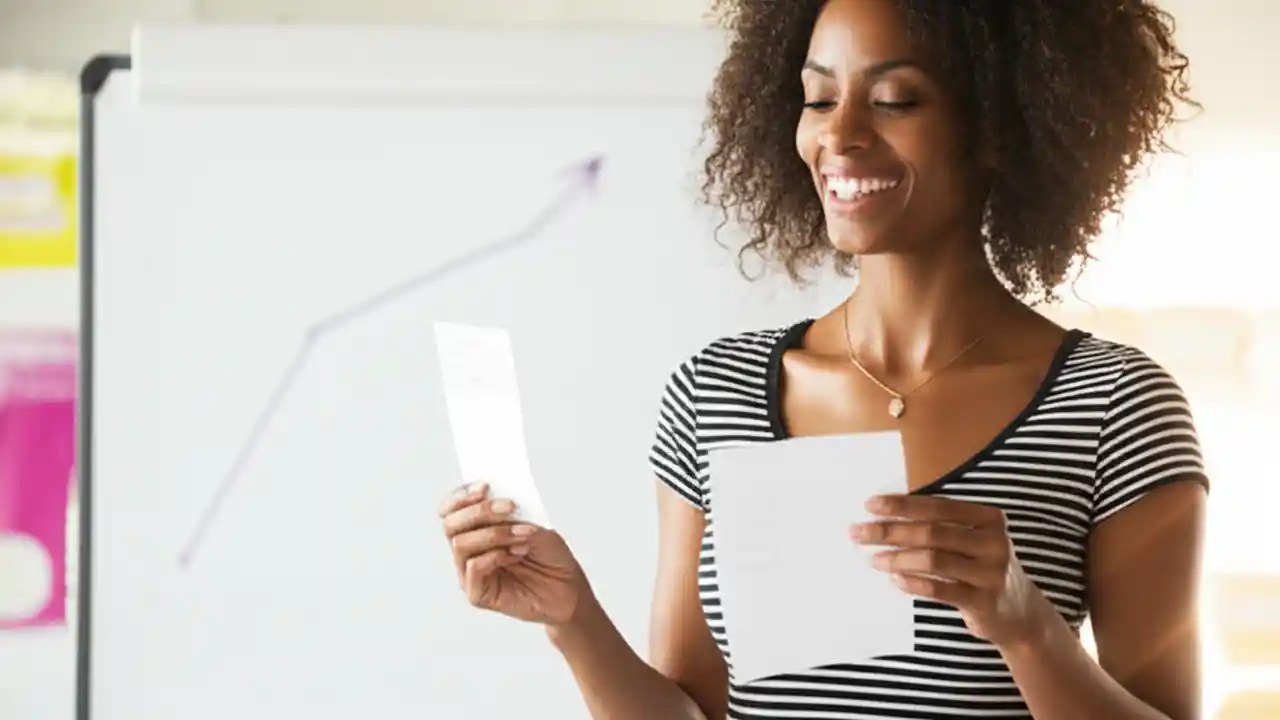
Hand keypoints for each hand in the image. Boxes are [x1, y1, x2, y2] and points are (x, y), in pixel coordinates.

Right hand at [439, 482, 587, 625]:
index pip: (450, 509)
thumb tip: (495, 496)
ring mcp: (469, 574)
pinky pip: (474, 568)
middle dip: (480, 511)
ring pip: (461, 544)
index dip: (461, 495)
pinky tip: (517, 553)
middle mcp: (468, 551)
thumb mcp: (534, 523)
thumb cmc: (550, 556)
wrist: (568, 588)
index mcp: (475, 530)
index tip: (484, 486)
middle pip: (450, 524)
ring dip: (495, 533)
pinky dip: (496, 555)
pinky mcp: (477, 594)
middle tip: (510, 507)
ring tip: (525, 534)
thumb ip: (511, 512)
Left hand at [851, 494, 1051, 648]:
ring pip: (933, 560)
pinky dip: (913, 583)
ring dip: (897, 558)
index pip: (937, 506)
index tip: (869, 505)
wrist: (1020, 613)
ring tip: (872, 559)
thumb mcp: (970, 541)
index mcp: (988, 518)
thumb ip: (938, 527)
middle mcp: (993, 542)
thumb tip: (885, 516)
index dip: (902, 505)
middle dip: (890, 530)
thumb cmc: (981, 568)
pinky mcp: (984, 602)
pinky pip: (940, 589)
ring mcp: (991, 573)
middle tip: (858, 532)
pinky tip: (893, 580)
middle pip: (931, 531)